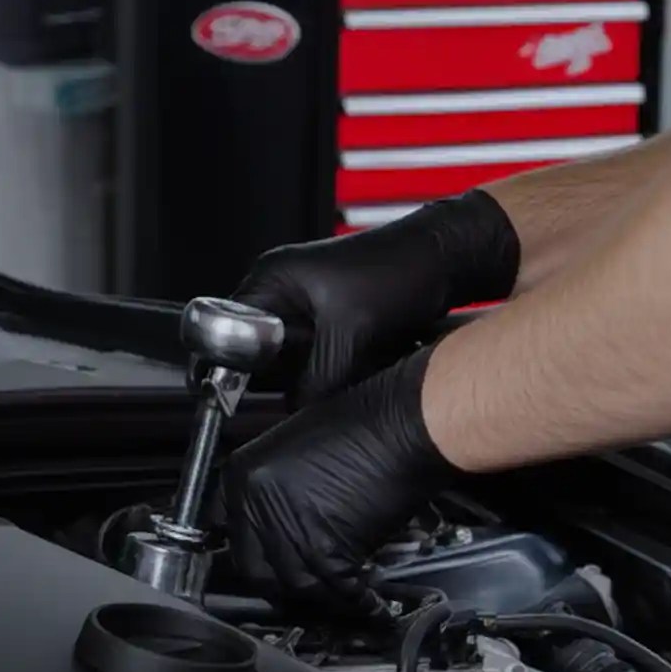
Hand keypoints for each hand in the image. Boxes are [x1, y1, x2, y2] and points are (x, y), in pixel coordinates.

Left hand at [214, 347, 455, 618]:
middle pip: (254, 567)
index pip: (224, 527)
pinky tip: (369, 602)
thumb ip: (277, 484)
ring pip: (295, 585)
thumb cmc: (366, 422)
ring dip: (321, 598)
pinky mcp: (325, 548)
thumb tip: (283, 518)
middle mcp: (257, 502)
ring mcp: (288, 527)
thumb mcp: (298, 442)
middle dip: (280, 584)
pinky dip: (354, 601)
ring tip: (340, 599)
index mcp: (243, 472)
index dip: (252, 548)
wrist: (406, 424)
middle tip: (302, 588)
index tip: (265, 561)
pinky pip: (335, 588)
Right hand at [229, 190, 517, 407]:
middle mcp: (283, 291)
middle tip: (312, 383)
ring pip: (294, 361)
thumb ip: (317, 380)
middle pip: (261, 353)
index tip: (234, 394)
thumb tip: (300, 412)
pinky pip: (320, 359)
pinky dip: (334, 369)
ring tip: (344, 367)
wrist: (443, 259)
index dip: (230, 366)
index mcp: (272, 279)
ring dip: (314, 374)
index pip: (226, 330)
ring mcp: (308, 307)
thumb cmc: (401, 269)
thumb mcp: (351, 334)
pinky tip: (357, 366)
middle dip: (284, 376)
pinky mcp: (334, 322)